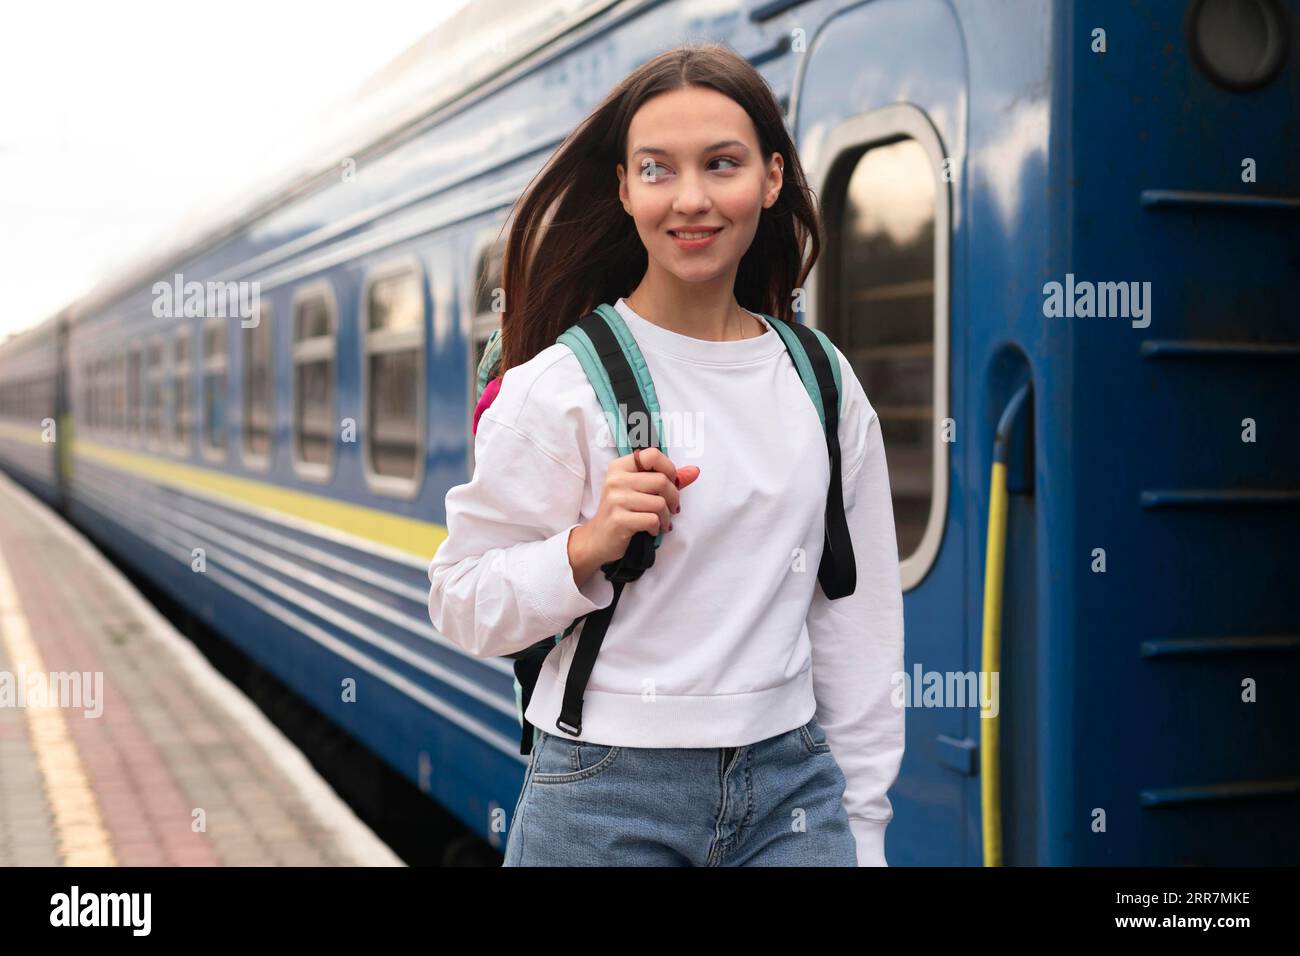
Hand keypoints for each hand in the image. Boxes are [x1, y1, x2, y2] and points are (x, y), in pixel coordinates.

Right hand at [568, 448, 700, 583]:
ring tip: (660, 522)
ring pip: (659, 503)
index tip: (670, 482)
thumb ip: (668, 478)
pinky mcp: (619, 520)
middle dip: (673, 498)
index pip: (652, 455)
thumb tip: (695, 471)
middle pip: (661, 481)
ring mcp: (616, 500)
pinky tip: (650, 529)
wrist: (598, 538)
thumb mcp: (641, 490)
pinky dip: (656, 527)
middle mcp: (616, 480)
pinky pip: (652, 519)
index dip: (669, 468)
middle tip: (671, 508)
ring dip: (666, 516)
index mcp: (620, 467)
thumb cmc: (623, 511)